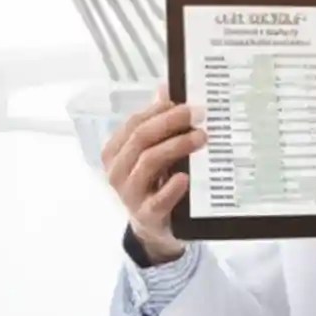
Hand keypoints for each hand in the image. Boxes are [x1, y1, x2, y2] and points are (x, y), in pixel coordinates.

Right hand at [101, 84, 206, 263]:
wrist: (156, 228)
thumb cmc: (155, 182)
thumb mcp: (154, 152)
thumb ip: (158, 122)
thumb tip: (166, 87)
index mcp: (115, 151)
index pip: (135, 123)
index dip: (160, 110)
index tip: (186, 103)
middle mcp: (117, 171)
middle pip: (141, 139)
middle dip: (171, 123)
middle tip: (199, 116)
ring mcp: (129, 195)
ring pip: (148, 162)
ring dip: (176, 146)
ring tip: (200, 138)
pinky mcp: (146, 216)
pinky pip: (157, 200)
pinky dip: (171, 187)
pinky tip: (186, 177)